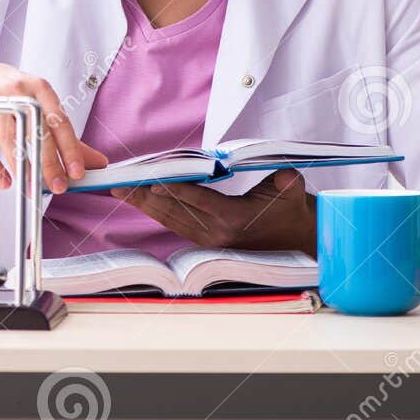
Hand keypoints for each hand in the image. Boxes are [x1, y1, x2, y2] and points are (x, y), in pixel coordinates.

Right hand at [0, 62, 107, 193]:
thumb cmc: (10, 94)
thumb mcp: (39, 106)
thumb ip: (65, 135)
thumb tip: (98, 162)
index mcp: (39, 88)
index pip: (59, 120)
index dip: (70, 148)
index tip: (77, 173)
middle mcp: (16, 90)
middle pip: (35, 129)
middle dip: (48, 161)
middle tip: (57, 187)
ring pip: (8, 136)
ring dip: (21, 165)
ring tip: (30, 188)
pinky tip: (5, 182)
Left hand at [111, 167, 317, 253]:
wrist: (299, 239)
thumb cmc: (292, 210)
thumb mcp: (292, 191)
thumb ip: (286, 183)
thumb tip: (284, 177)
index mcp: (235, 219)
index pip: (199, 200)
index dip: (174, 190)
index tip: (152, 182)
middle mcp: (217, 233)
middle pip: (175, 211)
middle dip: (145, 197)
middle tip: (120, 184)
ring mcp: (210, 239)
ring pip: (170, 220)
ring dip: (145, 205)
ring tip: (121, 191)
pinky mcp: (206, 242)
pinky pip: (176, 224)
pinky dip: (157, 212)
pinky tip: (141, 202)